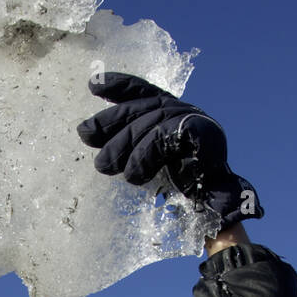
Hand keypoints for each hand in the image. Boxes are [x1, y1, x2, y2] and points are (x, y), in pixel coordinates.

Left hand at [77, 73, 262, 227]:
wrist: (211, 211)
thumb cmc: (177, 192)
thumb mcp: (145, 162)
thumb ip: (126, 145)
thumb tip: (88, 132)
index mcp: (174, 114)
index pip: (145, 92)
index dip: (120, 86)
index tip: (92, 85)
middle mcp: (187, 112)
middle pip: (144, 107)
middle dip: (111, 119)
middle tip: (84, 133)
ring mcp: (199, 122)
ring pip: (152, 123)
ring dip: (123, 145)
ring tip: (103, 165)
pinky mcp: (205, 136)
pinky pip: (165, 138)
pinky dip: (145, 155)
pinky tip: (133, 174)